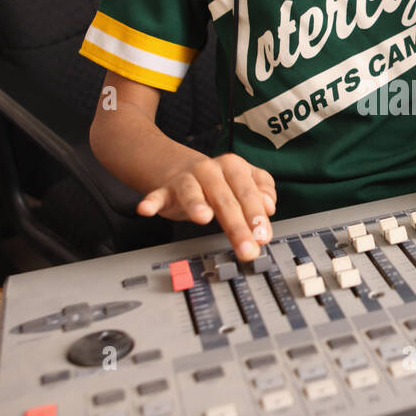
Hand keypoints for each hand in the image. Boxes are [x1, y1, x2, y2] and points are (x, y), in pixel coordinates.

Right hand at [137, 152, 276, 261]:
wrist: (178, 166)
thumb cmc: (217, 180)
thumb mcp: (243, 181)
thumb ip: (261, 191)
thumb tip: (269, 206)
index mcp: (233, 167)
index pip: (248, 193)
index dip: (257, 215)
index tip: (263, 237)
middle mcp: (210, 170)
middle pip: (225, 199)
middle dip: (237, 225)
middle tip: (247, 248)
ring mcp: (186, 179)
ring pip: (192, 192)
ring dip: (197, 204)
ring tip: (203, 218)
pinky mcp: (164, 190)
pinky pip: (157, 195)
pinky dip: (151, 202)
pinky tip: (146, 209)